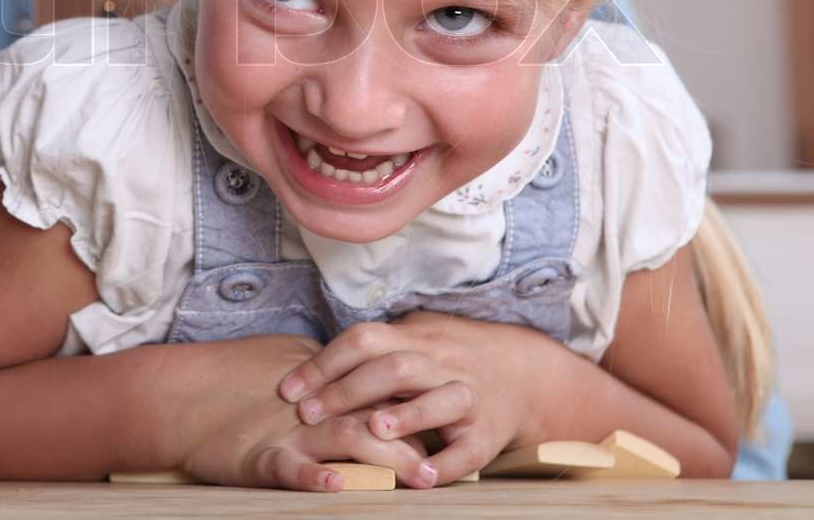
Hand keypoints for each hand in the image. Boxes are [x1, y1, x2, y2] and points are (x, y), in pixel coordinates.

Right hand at [175, 334, 439, 491]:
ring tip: (418, 476)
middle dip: (419, 439)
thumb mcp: (284, 373)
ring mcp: (290, 433)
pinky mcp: (261, 457)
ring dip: (386, 458)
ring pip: (348, 440)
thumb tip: (354, 382)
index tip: (452, 429)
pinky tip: (338, 484)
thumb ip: (323, 382)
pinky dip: (316, 476)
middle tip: (453, 458)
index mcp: (324, 392)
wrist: (175, 397)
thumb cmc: (228, 389)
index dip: (417, 413)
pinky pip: (293, 468)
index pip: (381, 398)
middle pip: (378, 417)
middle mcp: (314, 410)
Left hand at [276, 312, 560, 484]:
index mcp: (417, 338)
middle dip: (349, 389)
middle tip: (308, 414)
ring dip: (407, 414)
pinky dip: (446, 464)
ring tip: (372, 429)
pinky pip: (470, 450)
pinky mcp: (489, 434)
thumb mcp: (416, 336)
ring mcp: (469, 397)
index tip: (288, 390)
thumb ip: (376, 344)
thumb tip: (317, 359)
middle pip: (396, 366)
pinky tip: (420, 477)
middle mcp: (443, 363)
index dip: (324, 363)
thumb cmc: (450, 357)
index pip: (364, 340)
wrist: (525, 373)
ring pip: (441, 398)